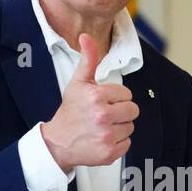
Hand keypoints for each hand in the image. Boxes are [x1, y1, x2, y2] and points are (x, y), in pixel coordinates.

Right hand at [40, 33, 138, 171]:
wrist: (58, 143)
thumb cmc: (70, 112)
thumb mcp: (78, 83)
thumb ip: (88, 60)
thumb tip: (86, 37)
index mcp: (97, 96)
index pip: (126, 94)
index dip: (115, 97)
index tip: (102, 101)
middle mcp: (102, 116)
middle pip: (133, 110)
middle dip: (121, 111)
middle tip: (105, 114)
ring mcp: (107, 136)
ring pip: (130, 127)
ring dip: (119, 127)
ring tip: (103, 126)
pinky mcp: (110, 153)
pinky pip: (127, 143)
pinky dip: (118, 142)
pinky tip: (103, 138)